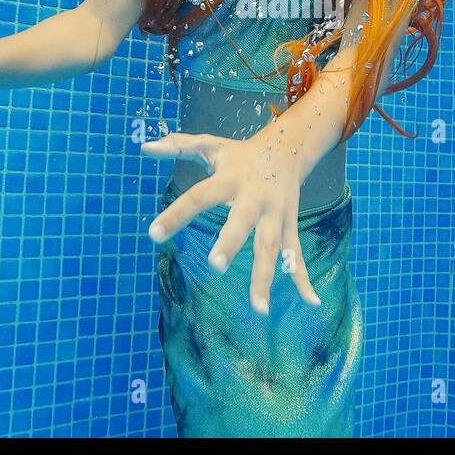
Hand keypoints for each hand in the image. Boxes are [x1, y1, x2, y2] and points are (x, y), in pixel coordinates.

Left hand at [141, 132, 321, 314]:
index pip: (199, 197)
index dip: (177, 214)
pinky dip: (304, 278)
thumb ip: (178, 147)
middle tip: (215, 266)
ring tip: (259, 308)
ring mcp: (275, 215)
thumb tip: (144, 147)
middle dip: (231, 243)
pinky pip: (296, 255)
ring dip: (265, 277)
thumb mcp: (211, 146)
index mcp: (230, 179)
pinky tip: (310, 302)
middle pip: (243, 222)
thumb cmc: (239, 155)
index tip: (153, 234)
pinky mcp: (289, 226)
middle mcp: (255, 198)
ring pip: (271, 247)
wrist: (289, 150)